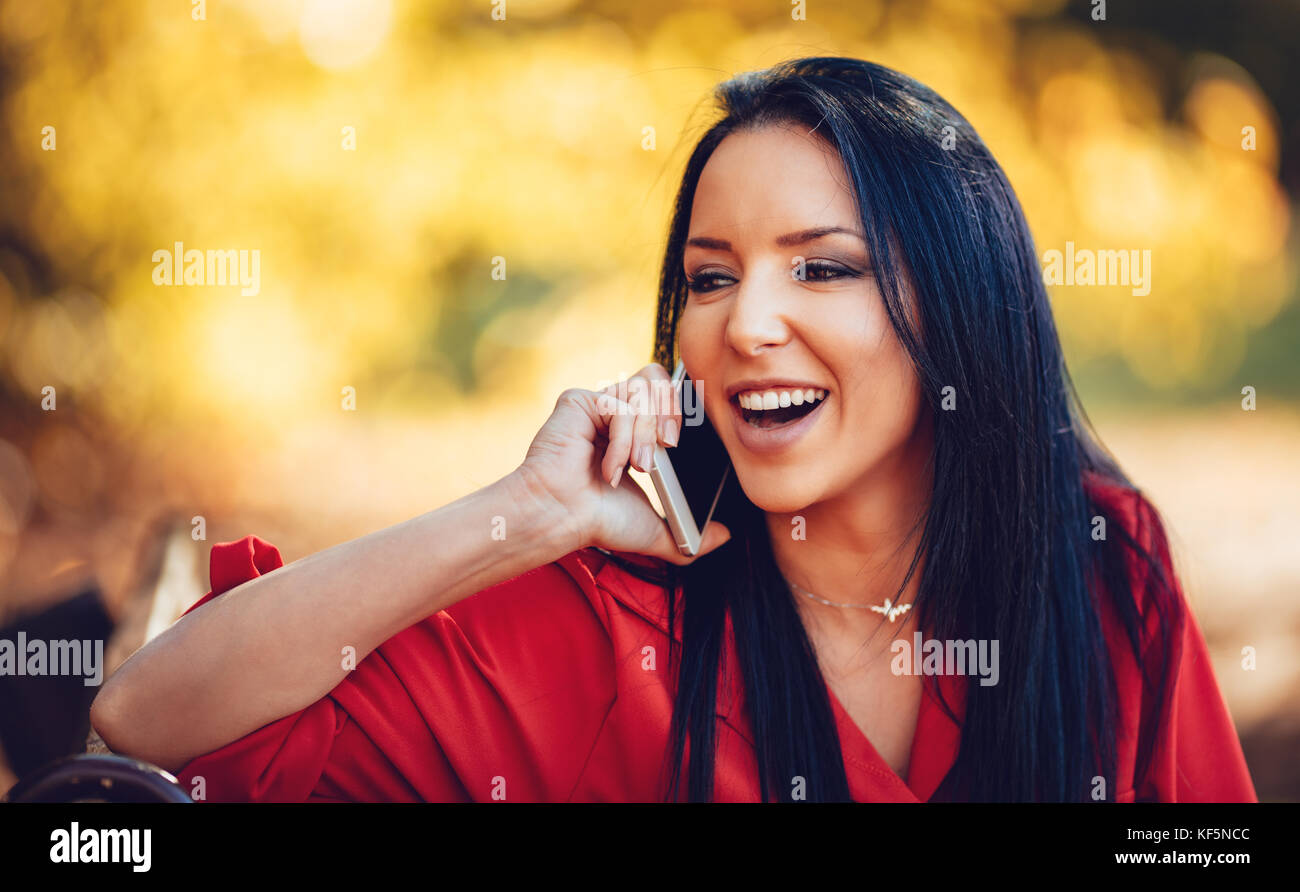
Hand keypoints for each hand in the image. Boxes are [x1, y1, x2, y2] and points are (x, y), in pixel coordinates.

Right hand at [515, 362, 731, 564]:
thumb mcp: (658, 531)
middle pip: (659, 378)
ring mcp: (598, 405)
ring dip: (646, 429)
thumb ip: (693, 536)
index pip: (669, 397)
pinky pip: (618, 402)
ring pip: (642, 387)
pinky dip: (623, 437)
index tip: (689, 433)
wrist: (561, 517)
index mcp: (636, 433)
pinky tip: (611, 467)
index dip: (684, 406)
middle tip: (669, 447)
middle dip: (672, 411)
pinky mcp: (580, 401)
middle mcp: (617, 414)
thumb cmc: (600, 522)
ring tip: (639, 465)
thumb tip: (725, 536)